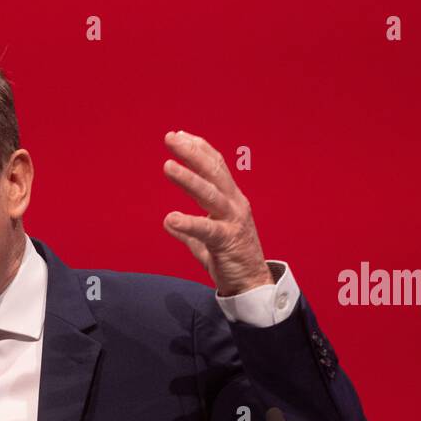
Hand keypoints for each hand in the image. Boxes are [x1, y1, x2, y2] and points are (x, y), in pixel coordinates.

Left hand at [162, 130, 273, 296]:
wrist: (252, 285)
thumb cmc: (231, 261)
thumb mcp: (206, 242)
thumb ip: (190, 231)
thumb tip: (170, 223)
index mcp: (231, 200)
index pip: (216, 167)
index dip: (198, 149)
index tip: (180, 135)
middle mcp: (234, 205)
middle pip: (213, 172)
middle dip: (192, 153)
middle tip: (171, 138)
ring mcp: (233, 221)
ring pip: (210, 194)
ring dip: (188, 179)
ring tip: (168, 166)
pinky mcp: (227, 242)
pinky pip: (207, 230)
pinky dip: (189, 223)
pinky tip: (170, 219)